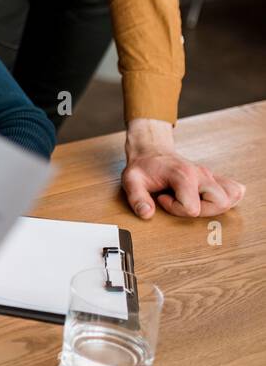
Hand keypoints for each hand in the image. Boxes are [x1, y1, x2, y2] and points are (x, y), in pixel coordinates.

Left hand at [121, 118, 244, 218]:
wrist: (151, 151)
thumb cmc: (143, 166)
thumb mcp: (131, 180)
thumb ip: (137, 198)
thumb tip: (146, 214)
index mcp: (183, 175)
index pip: (192, 208)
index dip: (176, 209)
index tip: (162, 199)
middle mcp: (201, 174)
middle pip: (220, 203)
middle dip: (202, 211)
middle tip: (181, 203)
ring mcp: (210, 176)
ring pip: (232, 196)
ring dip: (216, 206)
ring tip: (194, 201)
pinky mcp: (214, 178)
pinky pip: (234, 189)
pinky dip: (228, 198)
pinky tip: (207, 199)